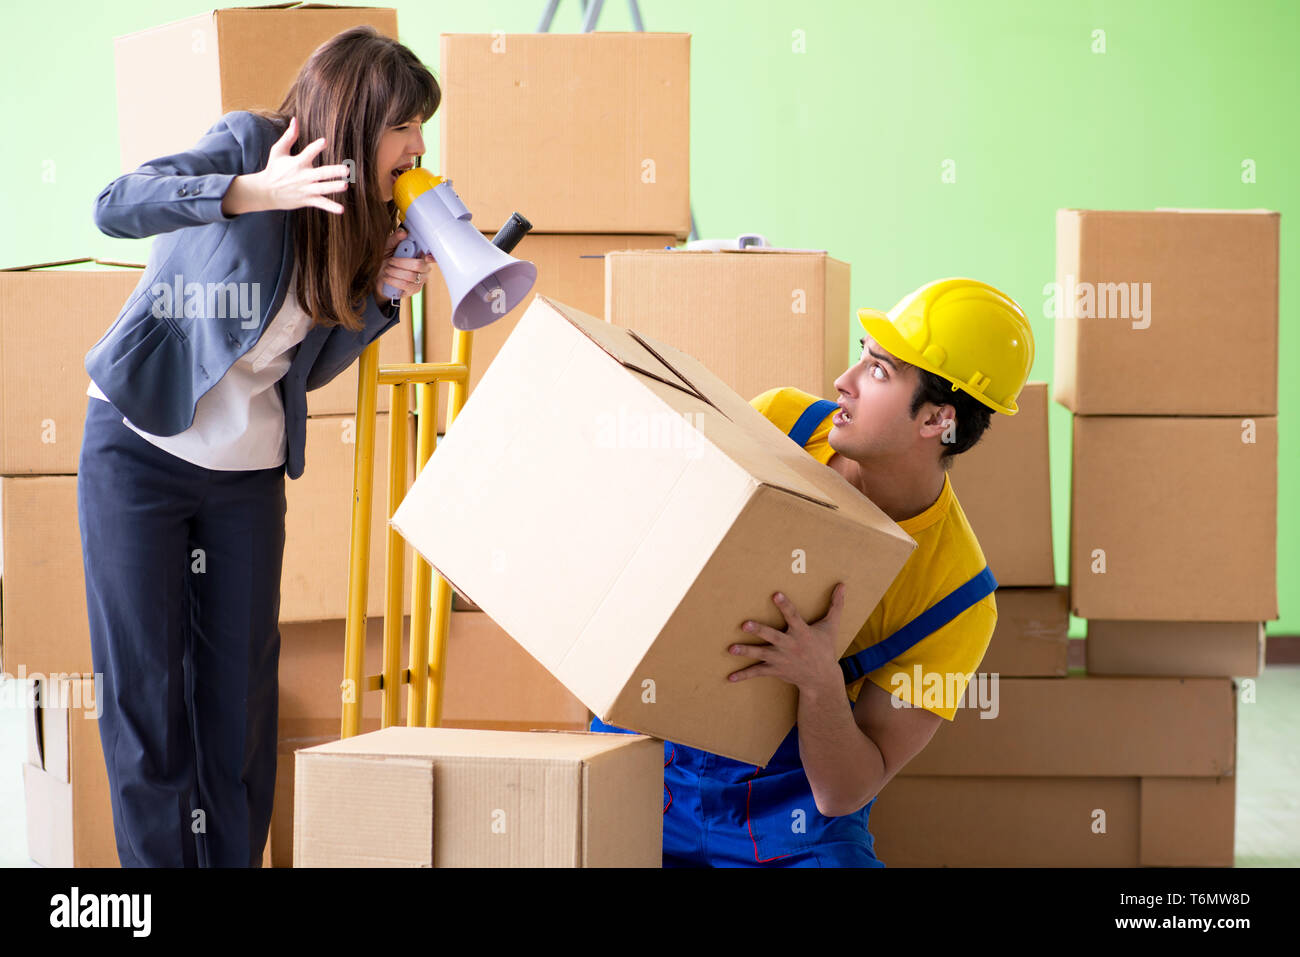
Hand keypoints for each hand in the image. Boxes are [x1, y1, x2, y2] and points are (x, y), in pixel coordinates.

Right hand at [253, 116, 352, 213]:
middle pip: (321, 173)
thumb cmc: (274, 169)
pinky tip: (342, 210)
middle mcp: (304, 176)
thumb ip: (289, 136)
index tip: (324, 141)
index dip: (316, 147)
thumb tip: (295, 119)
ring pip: (323, 188)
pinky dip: (330, 207)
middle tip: (346, 170)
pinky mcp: (307, 199)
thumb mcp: (278, 151)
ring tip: (344, 185)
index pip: (308, 153)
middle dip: (333, 171)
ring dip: (333, 187)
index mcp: (298, 163)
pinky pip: (321, 203)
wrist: (266, 192)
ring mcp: (306, 189)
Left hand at [375, 228, 435, 300]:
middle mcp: (424, 268)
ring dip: (394, 271)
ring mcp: (420, 280)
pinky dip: (393, 280)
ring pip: (410, 275)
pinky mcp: (414, 290)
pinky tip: (387, 277)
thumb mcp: (389, 247)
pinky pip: (405, 285)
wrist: (380, 277)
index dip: (432, 256)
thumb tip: (403, 232)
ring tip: (387, 269)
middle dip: (401, 262)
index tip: (426, 256)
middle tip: (390, 261)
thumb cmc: (387, 260)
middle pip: (419, 265)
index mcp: (421, 255)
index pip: (432, 255)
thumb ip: (395, 239)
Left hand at [728, 583, 846, 695]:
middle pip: (773, 636)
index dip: (785, 605)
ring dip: (746, 651)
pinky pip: (757, 672)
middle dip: (759, 630)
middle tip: (745, 624)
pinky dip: (743, 675)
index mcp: (802, 633)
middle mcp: (790, 646)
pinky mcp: (774, 670)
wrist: (821, 679)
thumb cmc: (824, 648)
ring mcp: (781, 659)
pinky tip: (730, 677)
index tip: (776, 594)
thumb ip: (836, 605)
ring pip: (761, 654)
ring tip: (731, 648)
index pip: (793, 616)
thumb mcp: (831, 627)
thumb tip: (842, 585)